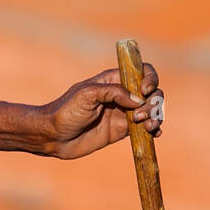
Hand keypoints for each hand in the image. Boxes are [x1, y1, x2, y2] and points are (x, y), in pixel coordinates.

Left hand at [43, 66, 163, 159]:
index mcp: (114, 80)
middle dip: (153, 102)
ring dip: (156, 117)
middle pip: (151, 92)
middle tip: (139, 116)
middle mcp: (122, 95)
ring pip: (151, 111)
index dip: (149, 78)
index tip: (144, 91)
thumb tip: (138, 100)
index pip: (142, 71)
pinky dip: (153, 130)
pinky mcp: (122, 131)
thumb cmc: (66, 111)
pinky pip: (144, 129)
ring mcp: (123, 113)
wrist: (53, 137)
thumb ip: (113, 92)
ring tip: (147, 127)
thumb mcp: (86, 95)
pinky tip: (155, 135)